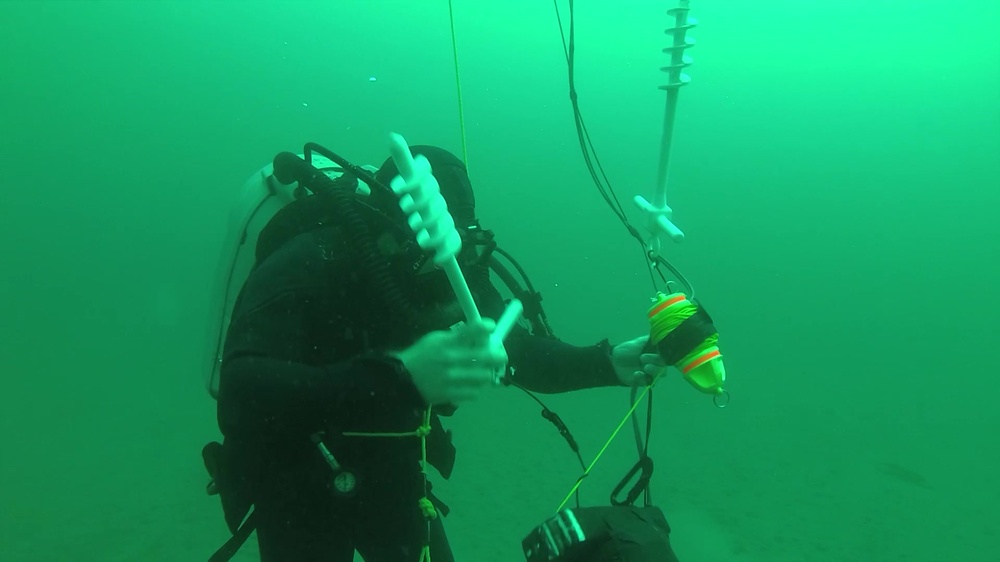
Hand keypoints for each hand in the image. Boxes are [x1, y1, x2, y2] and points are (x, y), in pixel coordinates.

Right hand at [391, 319, 507, 405]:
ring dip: (486, 374)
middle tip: (501, 356)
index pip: (471, 330)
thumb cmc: (421, 355)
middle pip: (485, 356)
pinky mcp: (451, 395)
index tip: (492, 327)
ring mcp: (452, 379)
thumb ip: (456, 337)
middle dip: (498, 355)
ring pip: (483, 377)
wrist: (403, 379)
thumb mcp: (435, 339)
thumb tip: (480, 336)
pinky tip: (469, 385)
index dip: (485, 327)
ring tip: (482, 372)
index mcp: (447, 343)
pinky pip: (474, 393)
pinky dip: (474, 389)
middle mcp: (451, 359)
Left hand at [611, 335, 666, 386]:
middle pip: (664, 364)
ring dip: (654, 370)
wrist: (614, 361)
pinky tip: (636, 374)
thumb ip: (651, 340)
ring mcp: (651, 373)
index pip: (666, 354)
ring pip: (660, 374)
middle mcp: (656, 363)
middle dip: (656, 361)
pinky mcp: (644, 381)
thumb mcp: (639, 342)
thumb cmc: (627, 350)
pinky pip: (648, 382)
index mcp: (656, 353)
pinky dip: (643, 378)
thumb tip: (662, 336)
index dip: (664, 353)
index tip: (658, 351)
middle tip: (643, 357)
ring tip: (645, 367)